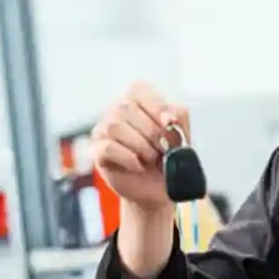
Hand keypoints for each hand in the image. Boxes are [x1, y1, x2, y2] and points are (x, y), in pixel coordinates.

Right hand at [91, 82, 191, 215]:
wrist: (159, 188)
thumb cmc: (169, 157)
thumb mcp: (182, 133)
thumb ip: (179, 118)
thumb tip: (169, 118)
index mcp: (137, 101)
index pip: (137, 90)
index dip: (154, 105)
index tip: (169, 123)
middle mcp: (116, 111)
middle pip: (128, 109)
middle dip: (152, 132)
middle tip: (164, 149)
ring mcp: (103, 131)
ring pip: (115, 126)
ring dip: (140, 145)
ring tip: (152, 158)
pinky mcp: (97, 152)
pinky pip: (108, 148)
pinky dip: (128, 158)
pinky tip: (138, 166)